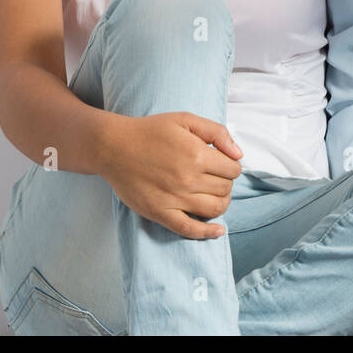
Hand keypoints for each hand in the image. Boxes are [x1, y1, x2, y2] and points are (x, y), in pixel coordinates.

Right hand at [98, 112, 243, 239]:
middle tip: (214, 176)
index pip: (233, 169)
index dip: (231, 165)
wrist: (113, 147)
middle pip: (226, 189)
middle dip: (225, 182)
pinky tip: (218, 231)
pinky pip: (190, 229)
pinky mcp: (160, 213)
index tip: (222, 162)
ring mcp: (174, 199)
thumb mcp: (185, 119)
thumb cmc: (150, 131)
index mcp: (197, 155)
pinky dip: (208, 232)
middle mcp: (188, 179)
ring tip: (213, 194)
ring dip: (221, 202)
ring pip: (215, 209)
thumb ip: (217, 132)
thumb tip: (239, 155)